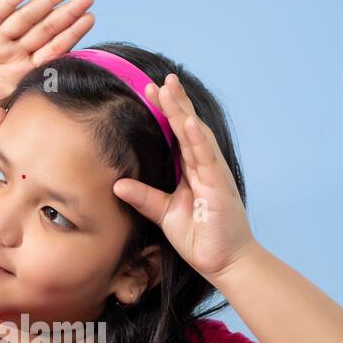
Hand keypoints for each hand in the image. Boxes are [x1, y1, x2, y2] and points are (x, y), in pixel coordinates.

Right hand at [0, 0, 94, 135]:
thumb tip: (0, 121)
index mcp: (21, 75)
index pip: (52, 52)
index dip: (71, 36)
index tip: (89, 20)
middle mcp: (13, 55)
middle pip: (46, 30)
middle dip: (67, 13)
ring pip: (26, 17)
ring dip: (47, 2)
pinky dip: (10, 1)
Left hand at [111, 74, 258, 280]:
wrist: (225, 263)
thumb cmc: (200, 239)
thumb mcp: (165, 215)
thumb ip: (144, 197)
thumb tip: (117, 184)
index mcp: (193, 172)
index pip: (177, 136)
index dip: (166, 113)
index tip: (150, 91)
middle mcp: (205, 168)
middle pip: (188, 128)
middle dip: (175, 103)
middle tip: (161, 79)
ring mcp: (214, 175)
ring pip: (196, 136)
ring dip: (183, 112)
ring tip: (171, 89)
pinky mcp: (219, 188)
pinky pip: (207, 159)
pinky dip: (197, 140)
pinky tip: (187, 123)